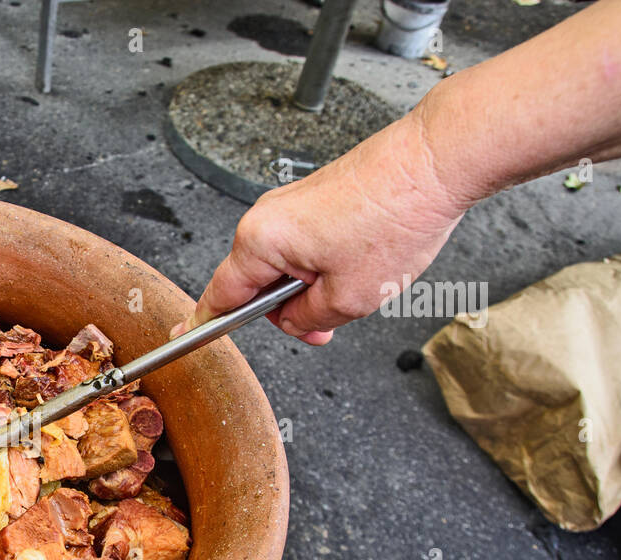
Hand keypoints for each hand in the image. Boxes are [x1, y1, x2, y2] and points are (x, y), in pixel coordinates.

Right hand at [177, 111, 468, 345]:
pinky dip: (324, 264)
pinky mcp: (313, 198)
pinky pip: (304, 245)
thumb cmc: (395, 217)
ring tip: (357, 284)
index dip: (206, 323)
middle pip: (256, 283)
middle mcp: (266, 217)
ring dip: (312, 287)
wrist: (434, 162)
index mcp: (261, 241)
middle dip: (288, 310)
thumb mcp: (348, 298)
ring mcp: (289, 205)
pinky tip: (360, 263)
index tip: (186, 336)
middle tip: (327, 324)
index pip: (220, 295)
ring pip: (285, 266)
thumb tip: (294, 319)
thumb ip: (307, 320)